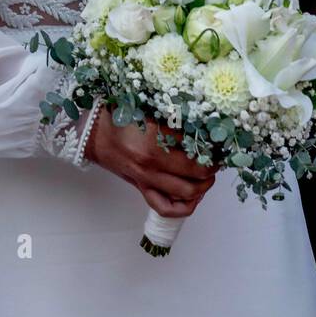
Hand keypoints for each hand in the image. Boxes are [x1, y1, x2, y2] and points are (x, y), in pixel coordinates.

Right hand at [87, 107, 216, 218]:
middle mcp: (152, 162)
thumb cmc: (121, 117)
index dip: (212, 143)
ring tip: (209, 175)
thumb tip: (203, 122)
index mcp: (155, 138)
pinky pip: (166, 207)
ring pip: (186, 192)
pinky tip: (193, 196)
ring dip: (204, 185)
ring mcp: (147, 179)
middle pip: (196, 171)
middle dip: (213, 166)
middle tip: (218, 158)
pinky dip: (184, 207)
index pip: (195, 145)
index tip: (220, 140)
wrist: (95, 135)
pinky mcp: (142, 188)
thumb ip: (174, 117)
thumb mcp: (149, 109)